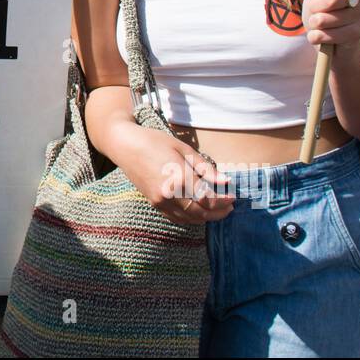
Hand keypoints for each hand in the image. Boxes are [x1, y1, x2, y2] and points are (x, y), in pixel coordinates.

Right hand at [113, 124, 233, 224]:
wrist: (125, 146)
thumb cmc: (155, 142)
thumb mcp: (183, 149)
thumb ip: (205, 168)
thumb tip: (226, 181)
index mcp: (179, 177)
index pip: (208, 198)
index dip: (224, 200)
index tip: (234, 196)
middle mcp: (169, 193)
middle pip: (201, 212)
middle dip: (218, 212)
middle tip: (230, 207)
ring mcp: (160, 201)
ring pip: (189, 218)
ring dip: (206, 217)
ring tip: (218, 210)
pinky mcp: (154, 203)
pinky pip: (177, 217)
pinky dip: (191, 218)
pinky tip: (199, 211)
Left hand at [303, 0, 359, 50]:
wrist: (328, 43)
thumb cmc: (323, 11)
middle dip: (317, 5)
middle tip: (318, 10)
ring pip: (328, 17)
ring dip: (315, 23)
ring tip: (320, 24)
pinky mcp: (356, 36)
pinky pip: (327, 34)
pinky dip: (317, 37)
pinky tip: (321, 37)